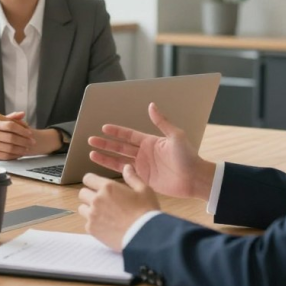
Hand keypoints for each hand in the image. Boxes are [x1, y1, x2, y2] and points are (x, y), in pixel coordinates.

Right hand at [0, 113, 35, 159]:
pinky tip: (20, 153)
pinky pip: (6, 156)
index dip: (22, 130)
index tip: (30, 133)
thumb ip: (12, 118)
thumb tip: (23, 113)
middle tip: (32, 142)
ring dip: (21, 149)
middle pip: (11, 138)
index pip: (10, 125)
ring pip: (10, 148)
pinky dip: (15, 155)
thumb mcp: (0, 123)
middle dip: (24, 140)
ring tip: (27, 148)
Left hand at [78, 165, 159, 251]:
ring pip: (82, 208)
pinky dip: (93, 223)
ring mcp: (92, 215)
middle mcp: (97, 199)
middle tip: (102, 201)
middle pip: (82, 193)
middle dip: (90, 195)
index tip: (97, 186)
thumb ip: (132, 178)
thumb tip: (127, 167)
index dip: (92, 181)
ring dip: (89, 209)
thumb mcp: (144, 190)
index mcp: (108, 187)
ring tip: (103, 214)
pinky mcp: (92, 229)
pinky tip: (106, 225)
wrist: (144, 235)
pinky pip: (86, 223)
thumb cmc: (146, 211)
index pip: (88, 178)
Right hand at [88, 103, 215, 200]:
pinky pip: (125, 174)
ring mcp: (142, 167)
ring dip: (105, 157)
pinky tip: (104, 168)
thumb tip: (152, 105)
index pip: (128, 135)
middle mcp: (144, 153)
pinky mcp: (143, 179)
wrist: (195, 178)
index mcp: (150, 142)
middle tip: (91, 140)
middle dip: (105, 144)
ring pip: (119, 160)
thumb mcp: (176, 136)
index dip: (116, 131)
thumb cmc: (188, 156)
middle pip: (119, 147)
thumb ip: (162, 122)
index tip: (104, 128)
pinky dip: (114, 171)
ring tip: (91, 153)